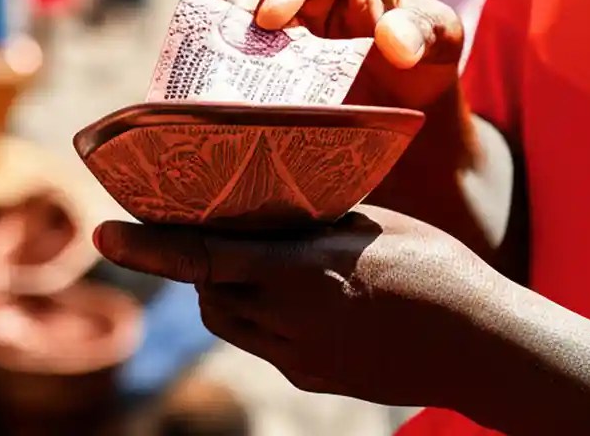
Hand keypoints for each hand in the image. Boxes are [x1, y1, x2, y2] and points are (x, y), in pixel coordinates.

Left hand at [94, 206, 508, 407]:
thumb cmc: (435, 267)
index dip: (148, 248)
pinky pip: (263, 345)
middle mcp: (290, 319)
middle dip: (192, 266)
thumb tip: (263, 211)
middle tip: (192, 231)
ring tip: (252, 263)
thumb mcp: (367, 225)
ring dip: (223, 293)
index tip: (106, 232)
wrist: (483, 345)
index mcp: (301, 271)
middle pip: (206, 294)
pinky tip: (295, 298)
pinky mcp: (313, 378)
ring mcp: (299, 357)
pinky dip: (260, 318)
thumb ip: (306, 223)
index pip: (202, 259)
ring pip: (228, 323)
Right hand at [218, 0, 463, 109]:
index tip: (271, 18)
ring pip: (228, 35)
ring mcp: (270, 34)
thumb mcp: (443, 37)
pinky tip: (228, 111)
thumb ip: (424, 31)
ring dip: (225, 60)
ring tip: (227, 90)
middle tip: (232, 56)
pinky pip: (231, 74)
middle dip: (235, 21)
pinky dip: (226, 89)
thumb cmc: (427, 53)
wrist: (411, 110)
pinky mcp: (258, 72)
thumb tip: (391, 39)